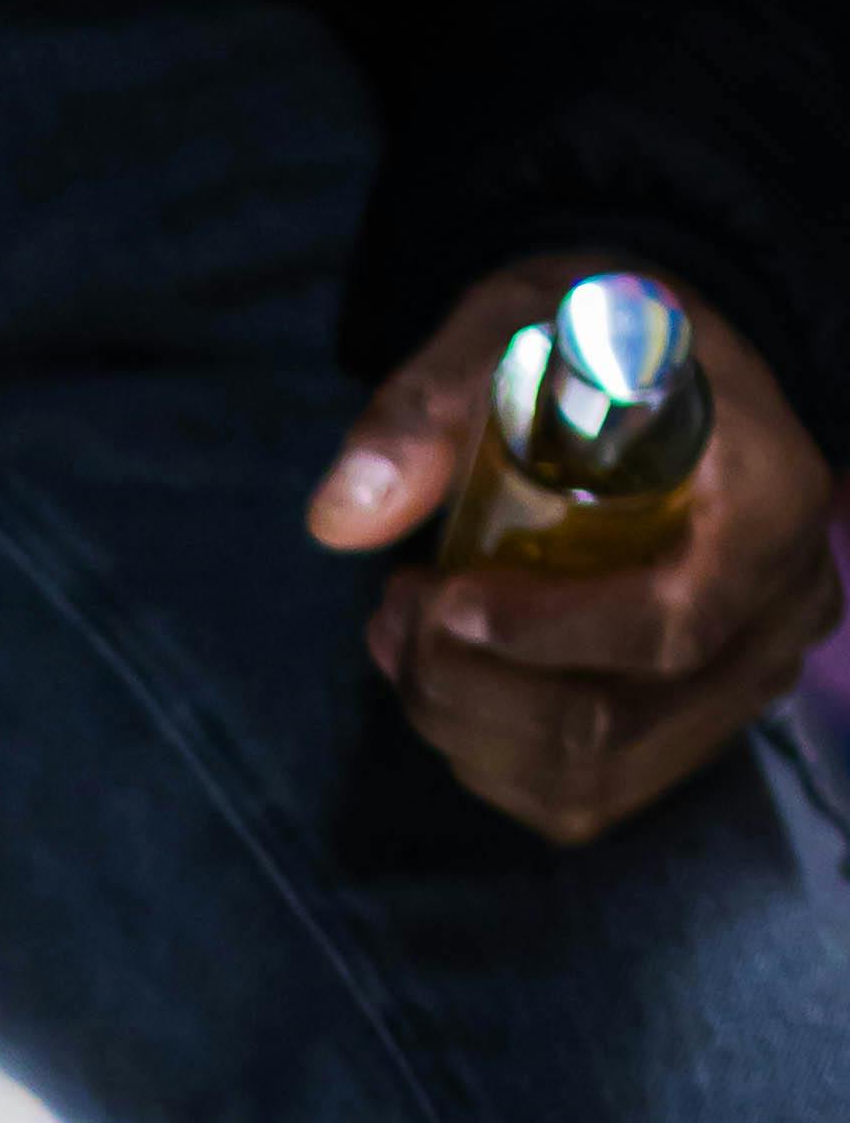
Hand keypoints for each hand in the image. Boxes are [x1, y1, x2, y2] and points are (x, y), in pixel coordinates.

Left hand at [310, 256, 840, 846]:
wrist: (664, 375)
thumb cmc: (597, 346)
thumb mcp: (518, 328)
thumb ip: (433, 406)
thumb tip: (341, 517)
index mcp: (772, 505)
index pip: (669, 627)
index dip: (540, 636)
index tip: (441, 599)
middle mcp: (779, 611)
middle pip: (612, 723)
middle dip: (469, 687)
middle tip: (394, 614)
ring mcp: (741, 682)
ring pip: (587, 777)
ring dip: (463, 726)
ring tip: (403, 639)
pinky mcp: (689, 729)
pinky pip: (577, 794)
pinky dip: (485, 754)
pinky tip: (442, 681)